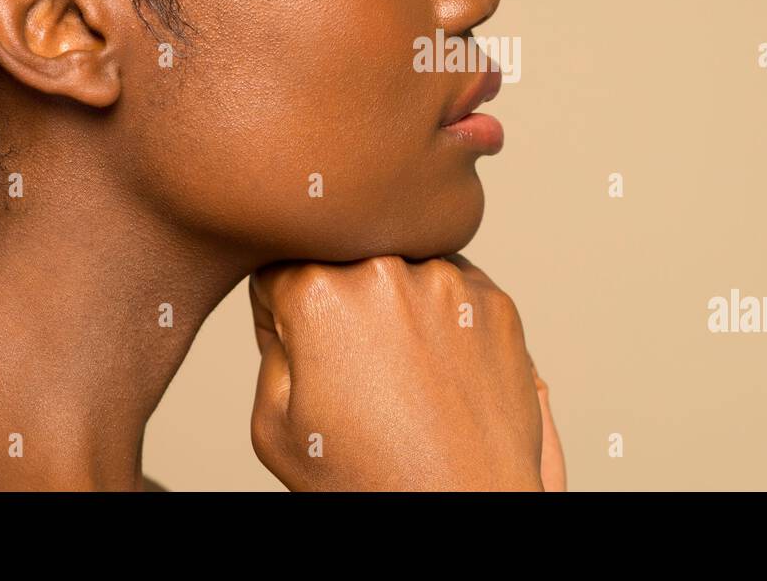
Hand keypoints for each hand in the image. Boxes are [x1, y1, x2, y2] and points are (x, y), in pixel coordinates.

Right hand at [248, 254, 547, 490]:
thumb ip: (270, 340)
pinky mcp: (496, 301)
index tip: (304, 349)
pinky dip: (444, 318)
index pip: (279, 264)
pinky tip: (439, 373)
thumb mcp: (274, 423)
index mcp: (320, 290)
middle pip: (345, 259)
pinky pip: (455, 290)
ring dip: (398, 302)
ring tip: (403, 374)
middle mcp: (387, 268)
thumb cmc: (368, 479)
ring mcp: (450, 281)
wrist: (462, 508)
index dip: (282, 309)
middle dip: (342, 300)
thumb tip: (285, 296)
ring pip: (404, 268)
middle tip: (356, 367)